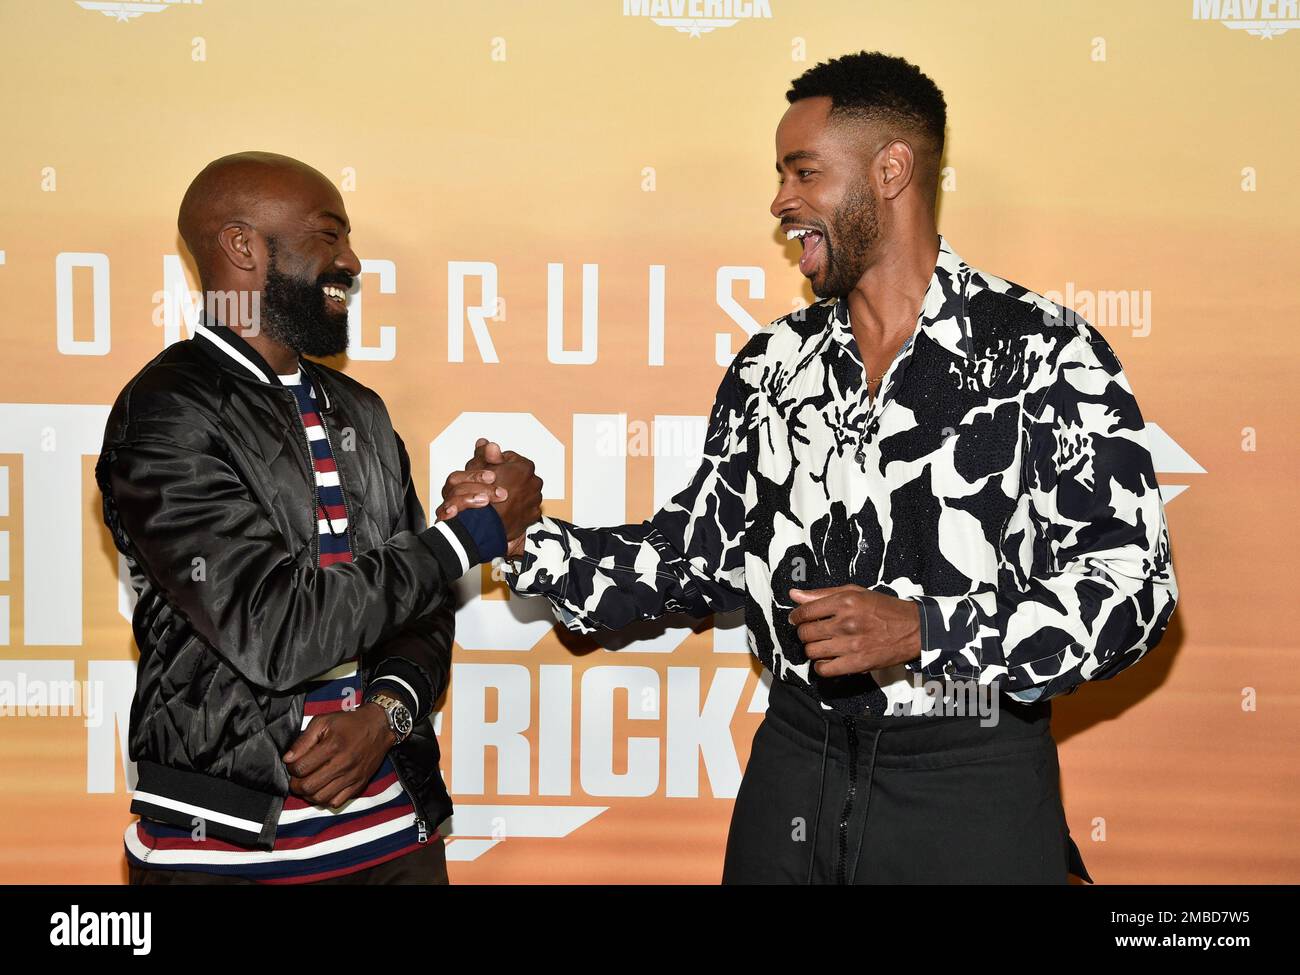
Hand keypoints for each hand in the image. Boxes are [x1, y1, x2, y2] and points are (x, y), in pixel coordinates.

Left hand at [283, 705, 393, 807]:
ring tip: (308, 784)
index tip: (293, 764)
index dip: (291, 768)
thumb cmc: (348, 723)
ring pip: (321, 798)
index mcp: (332, 746)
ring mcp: (352, 776)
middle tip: (297, 777)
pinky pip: (337, 802)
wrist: (378, 726)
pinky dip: (325, 799)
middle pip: (308, 787)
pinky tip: (323, 789)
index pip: (301, 768)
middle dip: (296, 784)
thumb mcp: (323, 722)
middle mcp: (343, 763)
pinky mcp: (359, 784)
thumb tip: (288, 759)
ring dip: (308, 794)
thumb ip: (304, 740)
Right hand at [437, 439, 541, 557]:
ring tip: (499, 499)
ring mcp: (536, 499)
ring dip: (515, 493)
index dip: (497, 465)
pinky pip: (526, 507)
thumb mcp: (479, 469)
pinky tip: (506, 509)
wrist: (487, 525)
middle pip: (519, 475)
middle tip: (494, 486)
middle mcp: (534, 481)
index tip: (491, 472)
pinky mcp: (533, 514)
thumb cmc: (483, 496)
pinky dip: (519, 508)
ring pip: (523, 491)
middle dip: (509, 479)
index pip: (510, 458)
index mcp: (524, 466)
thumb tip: (487, 444)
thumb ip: (485, 454)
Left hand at [788, 585, 921, 676]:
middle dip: (805, 633)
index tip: (797, 620)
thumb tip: (794, 595)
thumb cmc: (884, 609)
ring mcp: (851, 644)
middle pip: (806, 633)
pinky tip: (828, 660)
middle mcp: (846, 622)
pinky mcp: (858, 663)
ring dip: (813, 649)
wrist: (913, 629)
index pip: (805, 611)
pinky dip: (821, 667)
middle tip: (813, 632)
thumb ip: (822, 594)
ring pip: (812, 651)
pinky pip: (825, 669)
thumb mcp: (855, 592)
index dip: (796, 617)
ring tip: (822, 645)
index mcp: (845, 601)